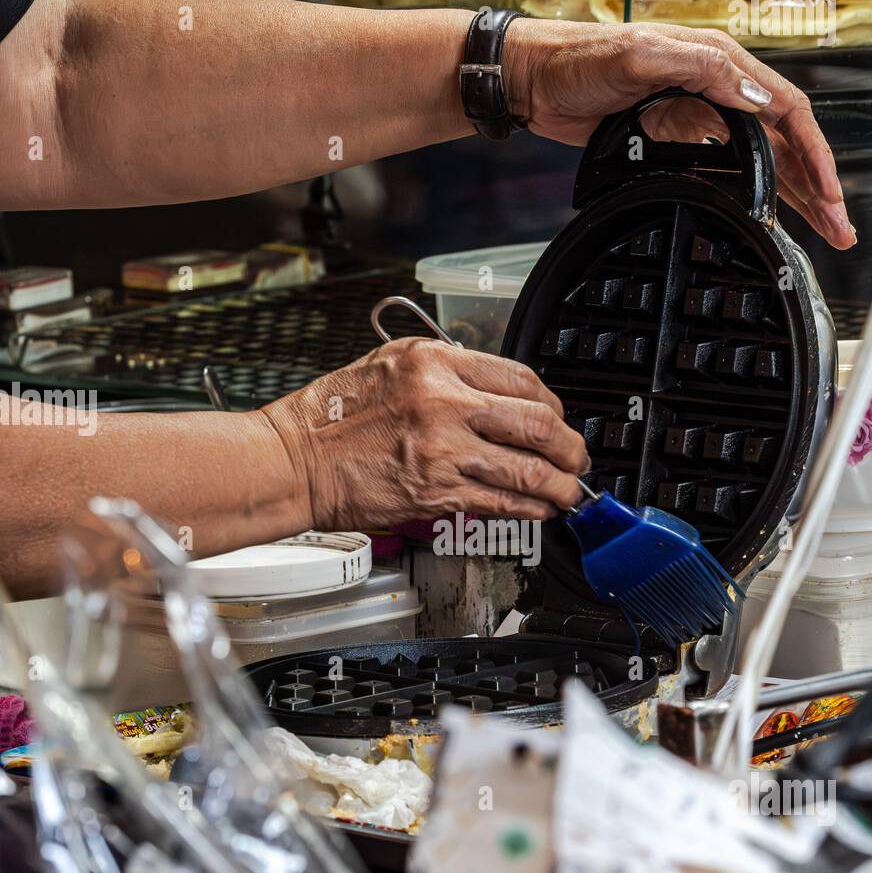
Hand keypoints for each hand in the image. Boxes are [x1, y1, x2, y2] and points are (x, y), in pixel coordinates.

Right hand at [261, 338, 589, 528]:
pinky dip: (529, 509)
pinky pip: (501, 502)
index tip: (556, 418)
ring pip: (527, 470)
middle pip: (537, 422)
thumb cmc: (332, 416)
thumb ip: (445, 373)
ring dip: (559, 485)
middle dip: (569, 446)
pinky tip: (538, 510)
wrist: (295, 459)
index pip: (520, 377)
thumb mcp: (391, 364)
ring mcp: (443, 450)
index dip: (551, 403)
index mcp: (435, 362)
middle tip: (575, 458)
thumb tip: (495, 395)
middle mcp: (444, 402)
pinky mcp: (436, 493)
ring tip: (567, 492)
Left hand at [504, 18, 854, 249]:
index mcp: (718, 63)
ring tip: (821, 229)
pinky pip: (729, 168)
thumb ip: (698, 71)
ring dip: (793, 194)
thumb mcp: (640, 58)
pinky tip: (766, 216)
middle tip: (839, 228)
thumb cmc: (579, 61)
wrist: (536, 78)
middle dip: (816, 186)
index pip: (786, 110)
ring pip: (762, 159)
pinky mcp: (676, 138)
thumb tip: (756, 95)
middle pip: (784, 142)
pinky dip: (753, 192)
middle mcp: (717, 88)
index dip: (814, 155)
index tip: (830, 193)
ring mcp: (698, 115)